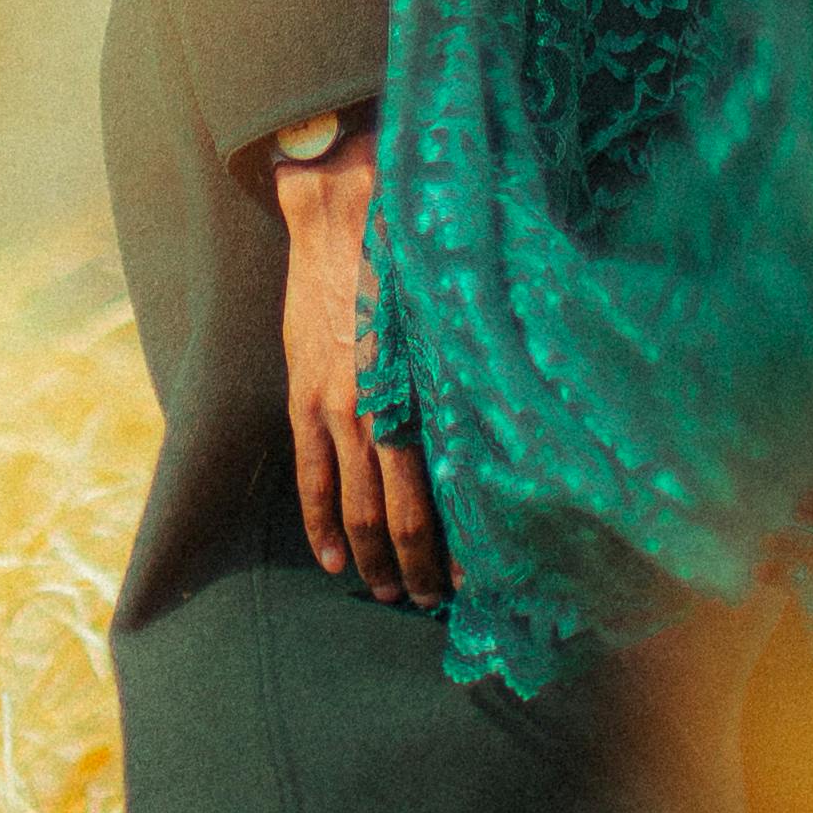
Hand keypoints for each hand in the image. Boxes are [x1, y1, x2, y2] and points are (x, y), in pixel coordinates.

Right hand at [276, 121, 451, 606]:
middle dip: (418, 566)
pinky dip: (320, 525)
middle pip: (400, 516)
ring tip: (390, 592)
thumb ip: (467, 376)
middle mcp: (382, 413)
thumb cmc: (411, 256)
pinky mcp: (304, 398)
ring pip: (354, 509)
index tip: (476, 581)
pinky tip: (334, 562)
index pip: (444, 493)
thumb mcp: (451, 320)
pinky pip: (311, 478)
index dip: (458, 545)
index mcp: (425, 395)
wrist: (342, 209)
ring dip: (373, 559)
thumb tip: (508, 427)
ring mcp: (335, 409)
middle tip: (433, 602)